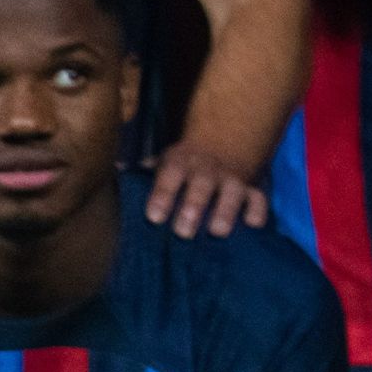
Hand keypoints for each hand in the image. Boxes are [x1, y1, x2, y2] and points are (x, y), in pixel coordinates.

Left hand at [147, 141, 266, 237]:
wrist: (224, 140)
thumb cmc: (184, 162)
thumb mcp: (163, 161)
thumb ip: (141, 172)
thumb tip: (112, 170)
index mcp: (181, 162)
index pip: (170, 175)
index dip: (162, 194)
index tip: (154, 217)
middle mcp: (207, 169)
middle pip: (202, 185)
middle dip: (194, 206)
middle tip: (184, 230)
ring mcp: (231, 178)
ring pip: (232, 191)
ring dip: (226, 210)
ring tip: (218, 231)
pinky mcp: (251, 187)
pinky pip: (259, 197)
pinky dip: (258, 210)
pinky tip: (253, 226)